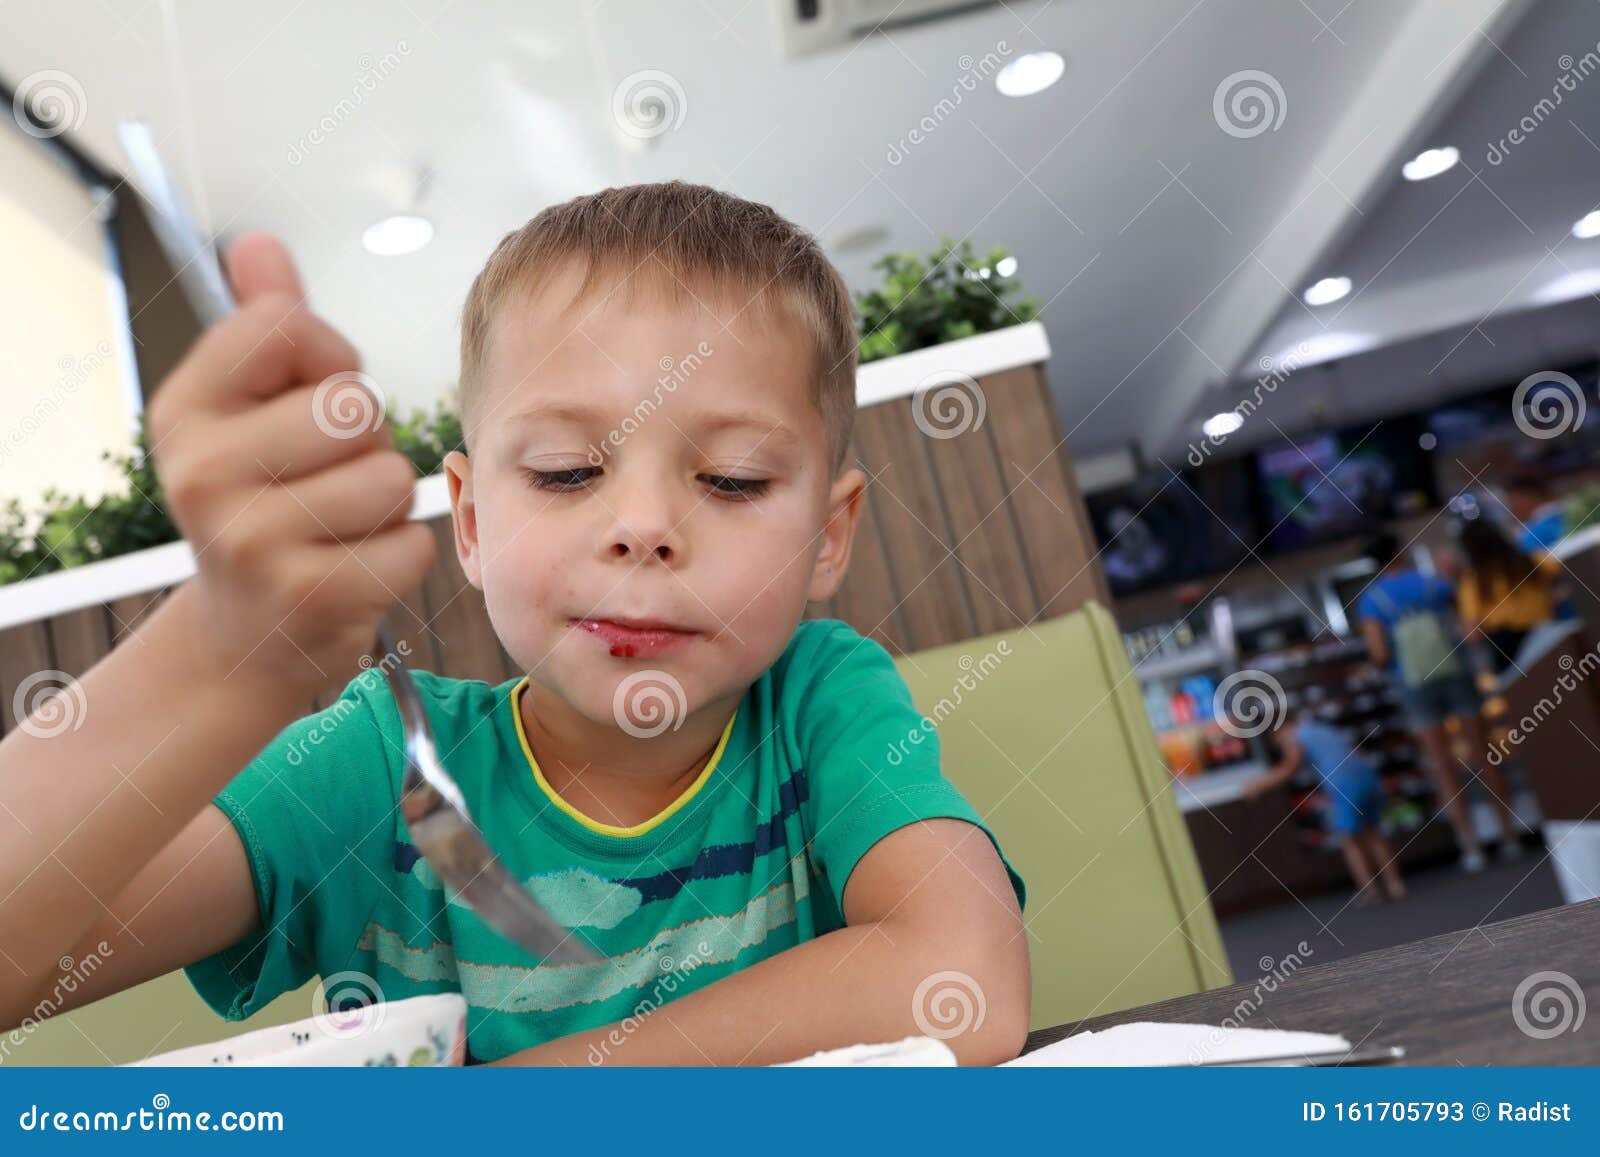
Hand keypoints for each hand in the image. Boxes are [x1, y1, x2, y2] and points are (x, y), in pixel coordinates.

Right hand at [147, 234, 435, 699]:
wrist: (248, 634)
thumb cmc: (267, 502)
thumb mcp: (247, 412)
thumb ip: (265, 325)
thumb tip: (258, 243)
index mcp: (184, 412)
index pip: (289, 327)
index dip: (329, 357)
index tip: (308, 399)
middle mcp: (203, 474)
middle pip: (354, 405)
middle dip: (367, 438)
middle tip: (330, 475)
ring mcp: (252, 543)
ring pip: (391, 476)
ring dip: (386, 501)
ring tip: (342, 524)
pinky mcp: (312, 599)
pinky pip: (411, 542)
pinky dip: (401, 555)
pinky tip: (355, 568)